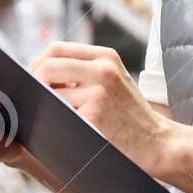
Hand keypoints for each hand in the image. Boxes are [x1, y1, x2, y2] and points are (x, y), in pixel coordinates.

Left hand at [29, 41, 172, 175]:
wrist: (159, 143)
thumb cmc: (132, 117)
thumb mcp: (114, 82)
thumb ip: (83, 72)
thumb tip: (38, 74)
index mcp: (106, 57)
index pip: (55, 49)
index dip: (37, 64)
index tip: (34, 82)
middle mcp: (104, 69)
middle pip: (46, 67)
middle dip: (34, 85)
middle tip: (35, 102)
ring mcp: (99, 92)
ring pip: (50, 93)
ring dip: (46, 107)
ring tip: (55, 118)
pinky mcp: (95, 115)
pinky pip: (60, 114)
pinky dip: (56, 123)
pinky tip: (66, 130)